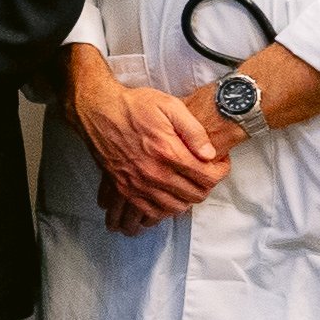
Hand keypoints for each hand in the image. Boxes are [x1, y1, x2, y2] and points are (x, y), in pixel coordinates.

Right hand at [72, 72, 226, 234]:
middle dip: (207, 185)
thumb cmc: (133, 107)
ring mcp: (138, 185)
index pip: (208, 177)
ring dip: (187, 198)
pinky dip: (164, 210)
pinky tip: (167, 198)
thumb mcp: (170, 106)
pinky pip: (150, 213)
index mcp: (169, 152)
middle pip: (195, 195)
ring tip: (188, 183)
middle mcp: (154, 173)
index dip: (221, 170)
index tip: (220, 162)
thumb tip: (209, 153)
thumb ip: (193, 130)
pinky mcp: (125, 190)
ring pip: (176, 207)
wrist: (98, 112)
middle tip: (205, 172)